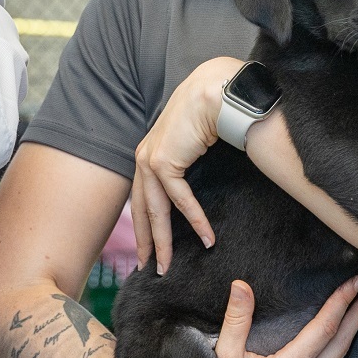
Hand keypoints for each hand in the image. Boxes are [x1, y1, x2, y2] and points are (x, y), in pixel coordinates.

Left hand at [132, 56, 243, 274]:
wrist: (215, 90)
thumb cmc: (211, 110)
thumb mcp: (193, 140)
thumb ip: (188, 159)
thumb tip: (198, 179)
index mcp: (150, 152)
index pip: (143, 197)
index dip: (145, 225)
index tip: (148, 249)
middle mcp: (144, 157)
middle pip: (142, 210)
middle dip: (145, 242)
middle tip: (149, 268)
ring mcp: (149, 159)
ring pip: (155, 211)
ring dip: (163, 241)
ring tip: (168, 266)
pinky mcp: (163, 161)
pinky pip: (179, 200)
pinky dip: (194, 219)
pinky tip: (206, 236)